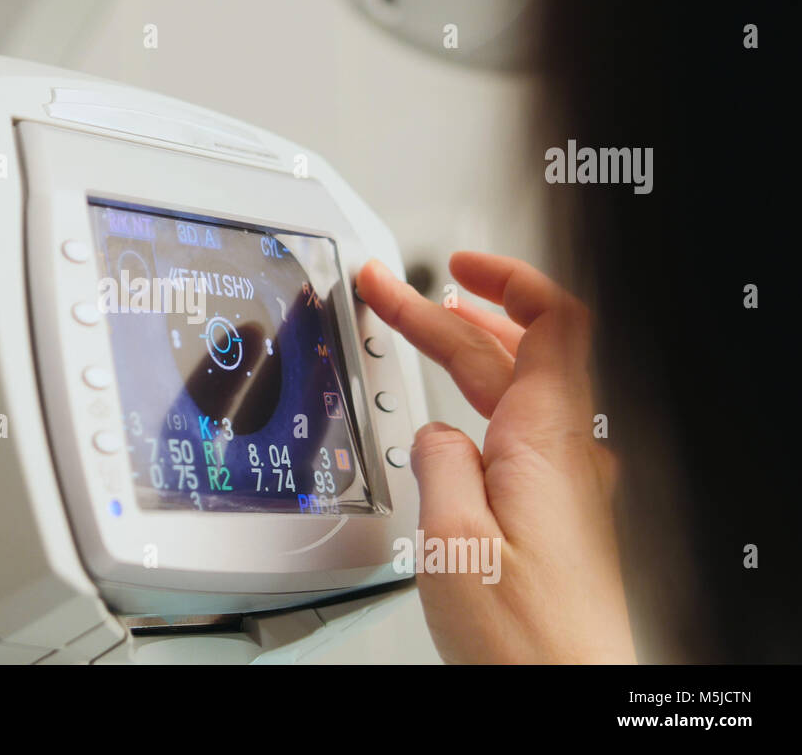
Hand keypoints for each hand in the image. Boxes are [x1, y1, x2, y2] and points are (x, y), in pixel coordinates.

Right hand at [357, 252, 634, 662]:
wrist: (567, 691)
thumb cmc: (526, 638)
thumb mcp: (453, 541)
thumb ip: (438, 465)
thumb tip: (434, 433)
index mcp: (547, 442)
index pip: (552, 321)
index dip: (508, 279)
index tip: (457, 264)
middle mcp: (568, 454)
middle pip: (514, 353)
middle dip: (446, 314)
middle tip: (388, 293)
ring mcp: (568, 483)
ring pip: (517, 391)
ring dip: (468, 350)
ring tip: (419, 329)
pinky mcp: (558, 512)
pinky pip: (520, 434)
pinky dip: (479, 400)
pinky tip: (450, 412)